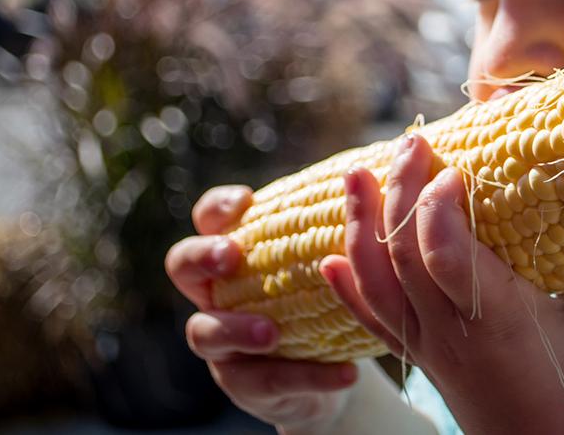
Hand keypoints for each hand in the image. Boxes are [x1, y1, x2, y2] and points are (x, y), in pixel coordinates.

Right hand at [165, 186, 358, 432]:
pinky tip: (347, 373)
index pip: (209, 218)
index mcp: (237, 253)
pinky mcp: (242, 383)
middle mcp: (217, 293)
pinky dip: (308, 377)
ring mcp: (222, 341)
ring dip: (236, 329)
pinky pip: (264, 381)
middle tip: (231, 256)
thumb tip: (380, 179)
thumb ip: (341, 229)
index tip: (246, 201)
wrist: (336, 370)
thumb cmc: (330, 298)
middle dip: (202, 256)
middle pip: (183, 265)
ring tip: (270, 333)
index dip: (218, 208)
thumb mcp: (335, 263)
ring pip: (205, 332)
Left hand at [322, 133, 563, 434]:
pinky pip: (370, 320)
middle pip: (401, 252)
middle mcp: (450, 331)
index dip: (437, 204)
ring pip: (374, 280)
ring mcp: (426, 346)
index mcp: (496, 317)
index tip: (452, 166)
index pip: (444, 251)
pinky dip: (347, 286)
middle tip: (409, 142)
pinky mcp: (419, 359)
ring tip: (355, 175)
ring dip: (359, 222)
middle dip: (398, 189)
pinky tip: (331, 258)